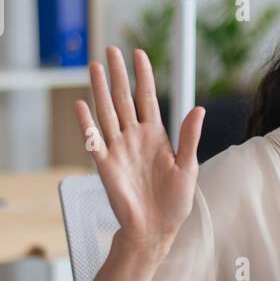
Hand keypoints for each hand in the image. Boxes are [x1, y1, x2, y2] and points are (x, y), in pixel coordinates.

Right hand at [75, 46, 203, 261]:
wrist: (155, 230)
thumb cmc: (173, 203)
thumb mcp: (188, 167)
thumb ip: (189, 137)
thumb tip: (198, 109)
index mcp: (156, 136)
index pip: (147, 98)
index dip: (143, 76)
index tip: (139, 54)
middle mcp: (134, 138)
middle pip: (124, 99)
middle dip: (118, 74)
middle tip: (111, 50)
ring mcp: (118, 150)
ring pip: (107, 113)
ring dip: (99, 90)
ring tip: (94, 67)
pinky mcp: (106, 166)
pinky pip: (94, 140)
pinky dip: (87, 123)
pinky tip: (81, 105)